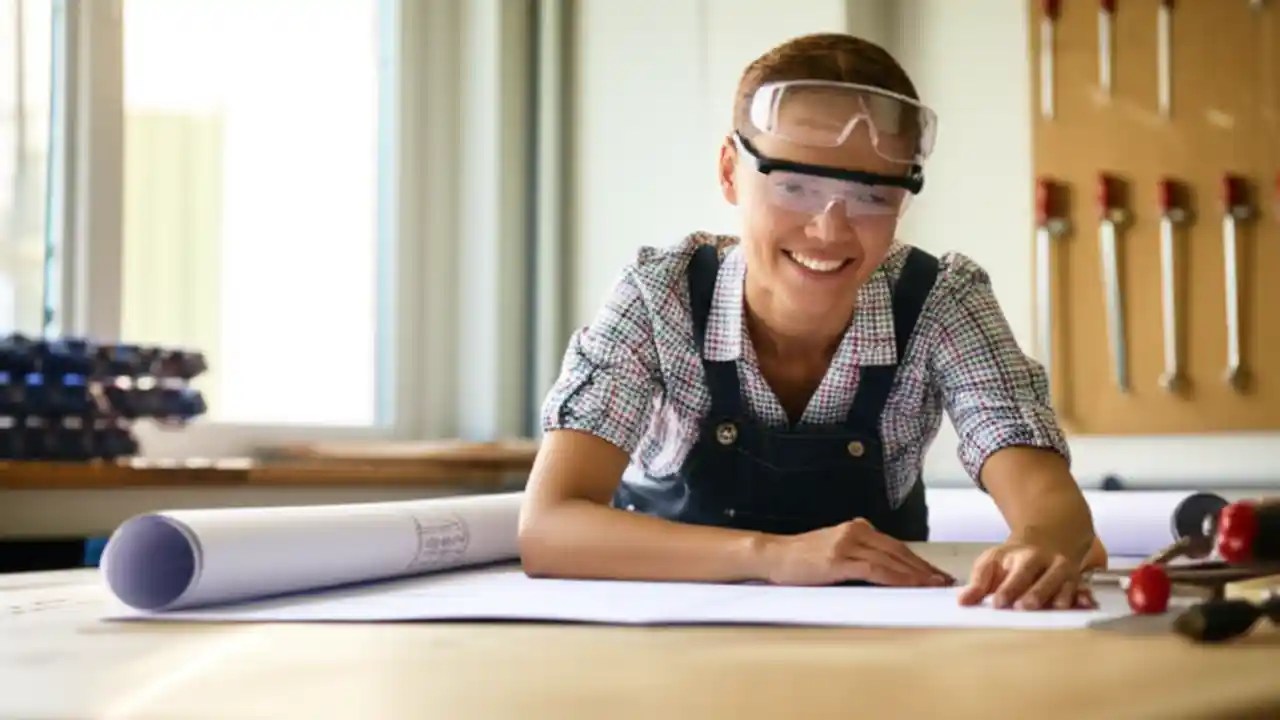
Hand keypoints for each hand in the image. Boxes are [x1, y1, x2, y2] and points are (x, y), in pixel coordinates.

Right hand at [761, 518, 955, 586]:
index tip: (934, 572)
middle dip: (923, 567)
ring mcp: (847, 545)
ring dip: (915, 574)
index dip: (917, 560)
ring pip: (890, 559)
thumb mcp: (833, 548)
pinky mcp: (839, 560)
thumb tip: (885, 570)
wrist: (773, 554)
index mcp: (856, 528)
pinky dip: (895, 578)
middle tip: (943, 580)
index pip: (895, 545)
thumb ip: (857, 553)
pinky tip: (908, 585)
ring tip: (933, 585)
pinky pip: (875, 570)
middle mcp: (855, 532)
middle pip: (898, 550)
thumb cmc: (800, 557)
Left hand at [958, 542, 1096, 610]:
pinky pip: (1084, 590)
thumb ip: (978, 583)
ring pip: (1064, 583)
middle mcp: (1044, 562)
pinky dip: (1086, 597)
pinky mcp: (1077, 582)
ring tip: (1056, 608)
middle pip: (1040, 577)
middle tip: (1023, 607)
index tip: (998, 603)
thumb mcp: (992, 562)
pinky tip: (1087, 605)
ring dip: (1060, 596)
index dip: (1007, 588)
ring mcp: (1063, 572)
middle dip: (1034, 593)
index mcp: (1020, 557)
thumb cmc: (1015, 557)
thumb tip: (963, 602)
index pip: (1013, 573)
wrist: (1051, 536)